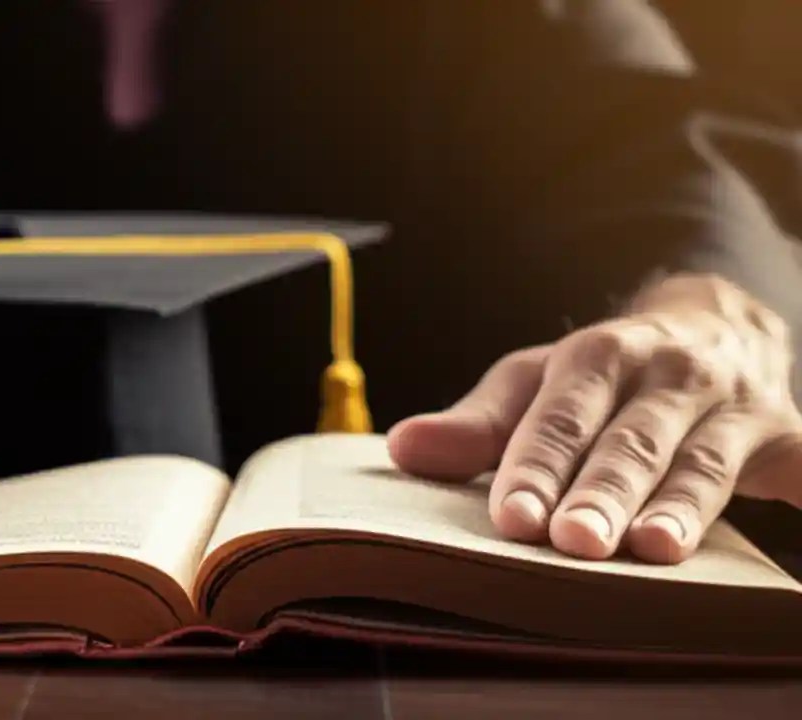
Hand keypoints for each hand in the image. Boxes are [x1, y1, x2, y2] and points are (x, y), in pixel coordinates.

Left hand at [388, 274, 801, 562]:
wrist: (718, 323)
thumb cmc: (604, 372)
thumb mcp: (536, 381)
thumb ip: (477, 422)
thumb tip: (401, 449)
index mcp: (597, 356)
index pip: (559, 418)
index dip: (535, 468)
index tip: (512, 517)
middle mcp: (668, 374)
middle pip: (630, 442)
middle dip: (602, 491)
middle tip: (573, 540)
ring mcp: (732, 407)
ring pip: (700, 463)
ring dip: (677, 507)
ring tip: (650, 549)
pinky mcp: (788, 437)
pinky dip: (800, 492)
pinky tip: (785, 543)